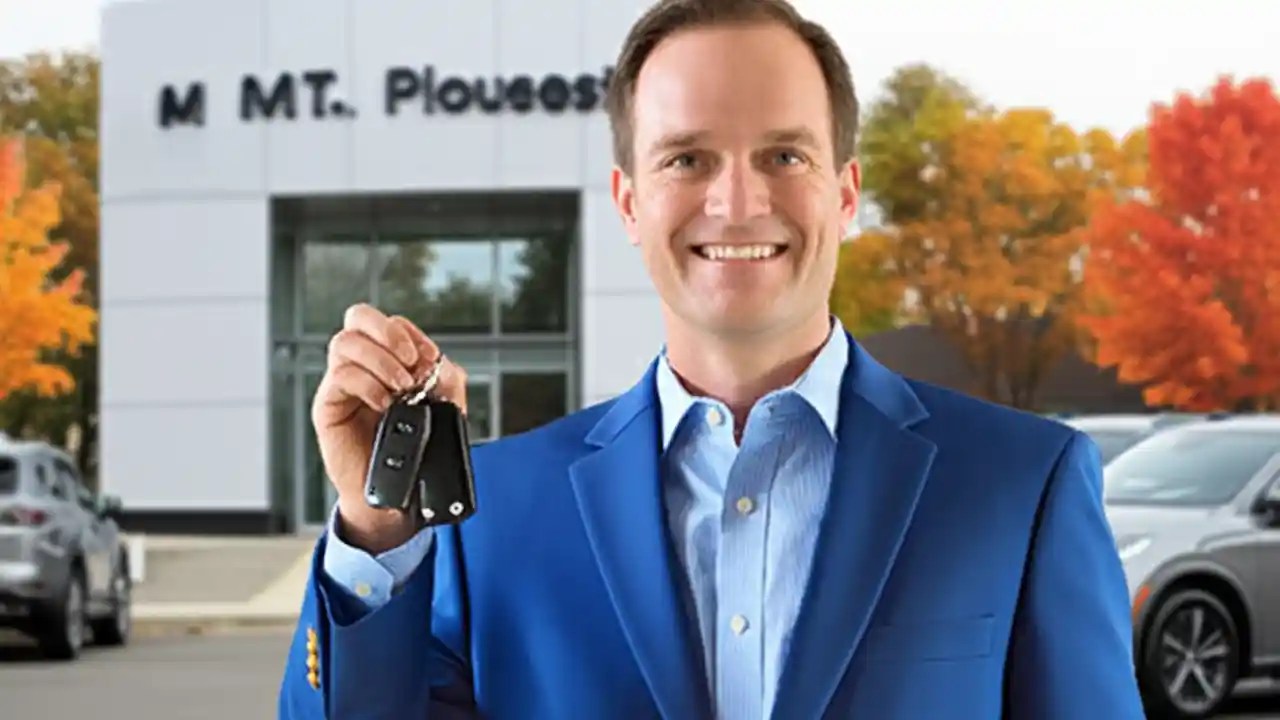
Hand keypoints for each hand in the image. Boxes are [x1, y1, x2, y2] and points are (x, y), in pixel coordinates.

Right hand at [312, 303, 468, 551]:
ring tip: (401, 388)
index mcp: (389, 361)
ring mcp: (342, 384)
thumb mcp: (445, 410)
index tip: (430, 360)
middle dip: (389, 331)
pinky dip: (368, 385)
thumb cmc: (417, 451)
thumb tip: (436, 363)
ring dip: (381, 361)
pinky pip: (340, 377)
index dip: (411, 333)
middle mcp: (362, 366)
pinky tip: (385, 404)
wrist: (398, 496)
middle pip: (358, 316)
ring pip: (345, 342)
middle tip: (410, 361)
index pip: (390, 323)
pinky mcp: (328, 406)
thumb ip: (447, 380)